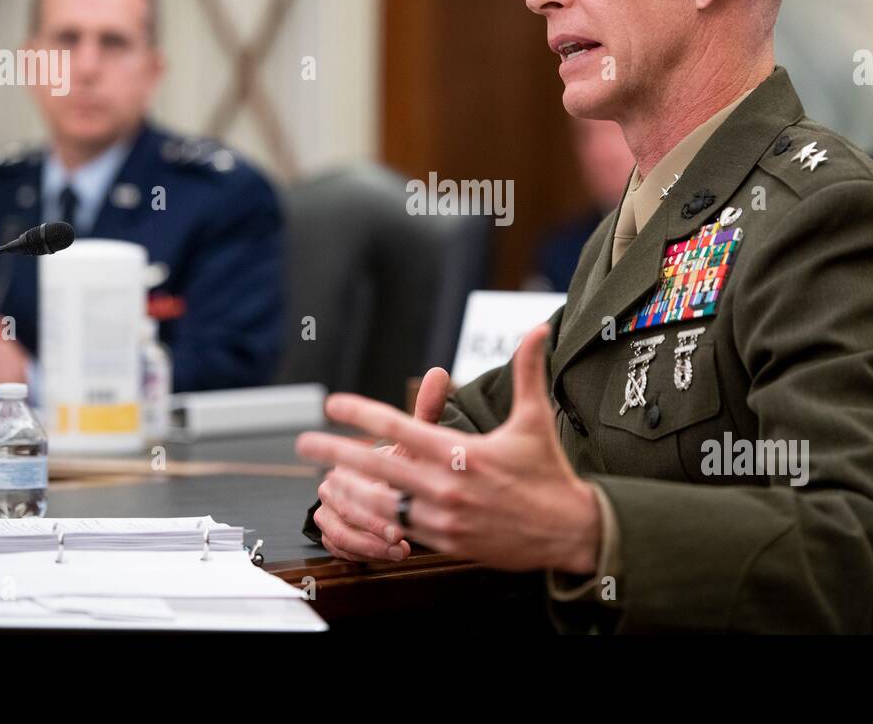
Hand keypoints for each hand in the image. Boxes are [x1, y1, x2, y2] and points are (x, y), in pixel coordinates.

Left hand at [297, 324, 601, 573]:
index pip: (401, 426)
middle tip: (304, 442)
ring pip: (380, 505)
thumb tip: (537, 328)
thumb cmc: (548, 472)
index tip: (333, 402)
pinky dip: (373, 521)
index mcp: (463, 452)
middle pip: (377, 466)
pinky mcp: (446, 543)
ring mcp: (443, 519)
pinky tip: (354, 512)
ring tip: (323, 479)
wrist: (568, 531)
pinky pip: (397, 532)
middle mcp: (447, 486)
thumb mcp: (535, 418)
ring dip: (348, 491)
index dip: (361, 413)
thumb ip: (528, 370)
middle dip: (336, 453)